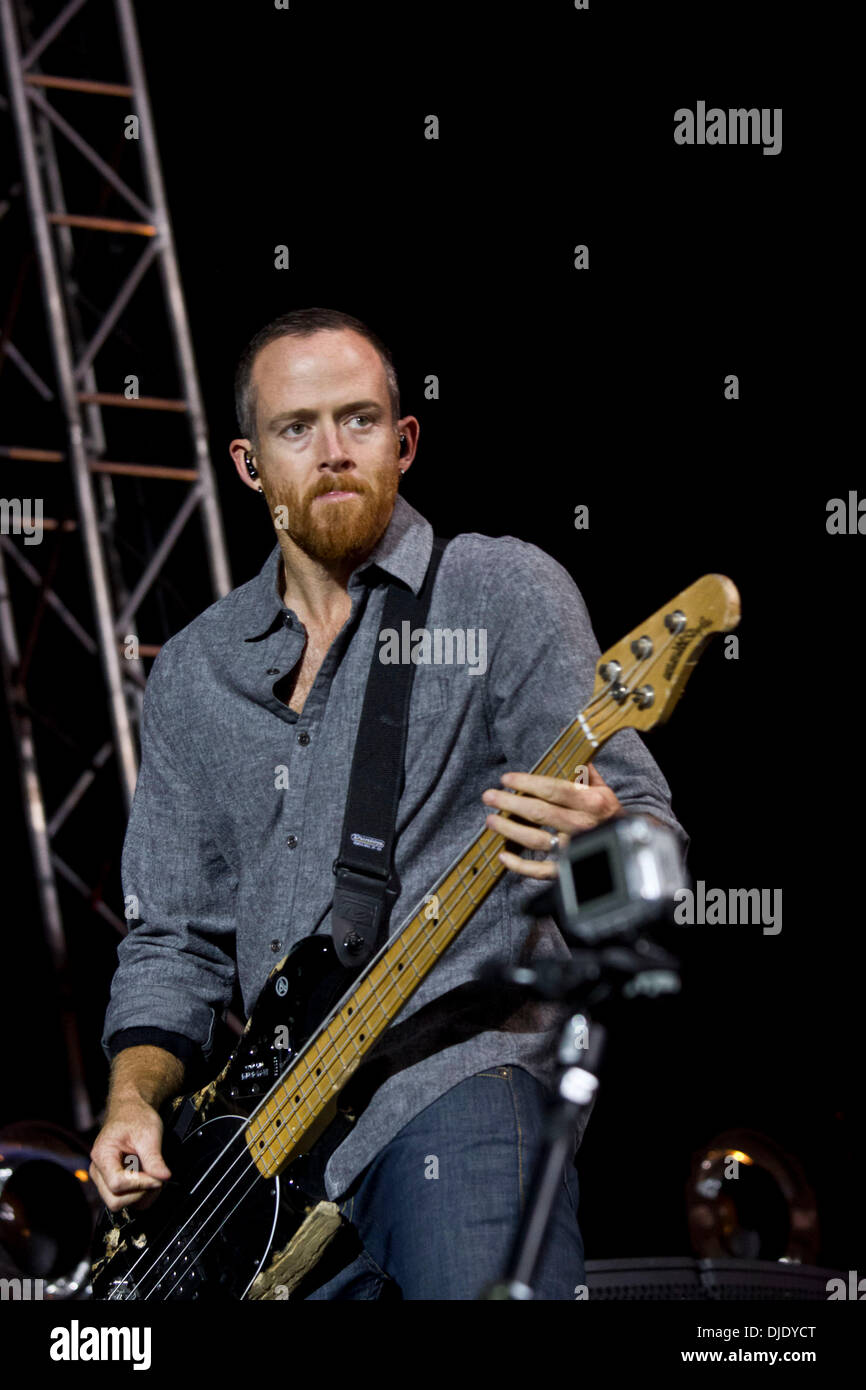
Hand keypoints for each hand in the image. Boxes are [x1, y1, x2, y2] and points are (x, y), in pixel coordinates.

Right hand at [89, 1095, 171, 1212]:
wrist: (130, 1111)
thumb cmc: (136, 1117)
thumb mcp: (149, 1134)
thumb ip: (154, 1158)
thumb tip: (165, 1177)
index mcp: (102, 1155)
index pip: (117, 1184)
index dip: (140, 1184)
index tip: (158, 1176)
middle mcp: (97, 1170)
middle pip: (115, 1200)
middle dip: (140, 1193)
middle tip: (157, 1177)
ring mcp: (102, 1178)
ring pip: (118, 1203)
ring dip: (140, 1195)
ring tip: (153, 1175)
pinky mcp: (111, 1182)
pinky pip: (123, 1199)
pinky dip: (139, 1195)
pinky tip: (147, 1178)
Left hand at [482, 763, 623, 879]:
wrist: (627, 842)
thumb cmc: (607, 812)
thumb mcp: (602, 787)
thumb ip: (582, 767)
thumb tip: (566, 738)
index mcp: (590, 802)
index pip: (553, 789)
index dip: (527, 783)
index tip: (506, 778)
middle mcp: (581, 825)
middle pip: (540, 813)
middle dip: (510, 803)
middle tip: (489, 796)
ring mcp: (574, 848)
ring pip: (536, 840)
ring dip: (509, 830)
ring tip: (490, 821)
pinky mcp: (568, 868)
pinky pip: (541, 870)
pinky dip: (520, 866)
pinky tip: (503, 856)